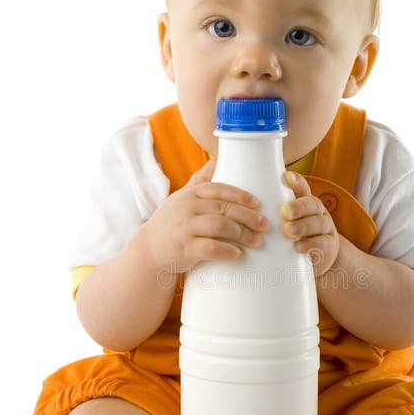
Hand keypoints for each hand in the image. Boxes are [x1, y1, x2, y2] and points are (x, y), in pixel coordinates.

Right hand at [142, 158, 268, 273]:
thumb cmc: (172, 222)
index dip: (240, 195)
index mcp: (190, 194)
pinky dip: (227, 251)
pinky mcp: (184, 248)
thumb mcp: (182, 198)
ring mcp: (184, 228)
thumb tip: (217, 159)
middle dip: (248, 217)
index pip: (219, 189)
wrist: (149, 249)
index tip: (257, 203)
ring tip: (257, 241)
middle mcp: (187, 208)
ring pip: (219, 226)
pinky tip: (239, 255)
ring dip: (242, 234)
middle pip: (224, 208)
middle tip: (264, 225)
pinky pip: (210, 248)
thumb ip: (200, 181)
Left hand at [280, 171, 338, 277]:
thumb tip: (245, 207)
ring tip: (288, 231)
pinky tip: (299, 247)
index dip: (296, 182)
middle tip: (285, 212)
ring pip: (319, 223)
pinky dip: (311, 244)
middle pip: (312, 204)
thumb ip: (270, 213)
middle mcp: (317, 212)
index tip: (286, 178)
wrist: (315, 259)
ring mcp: (325, 228)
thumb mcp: (281, 223)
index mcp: (305, 202)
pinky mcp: (328, 246)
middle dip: (298, 207)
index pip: (302, 188)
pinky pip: (324, 243)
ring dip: (303, 226)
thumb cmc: (292, 238)